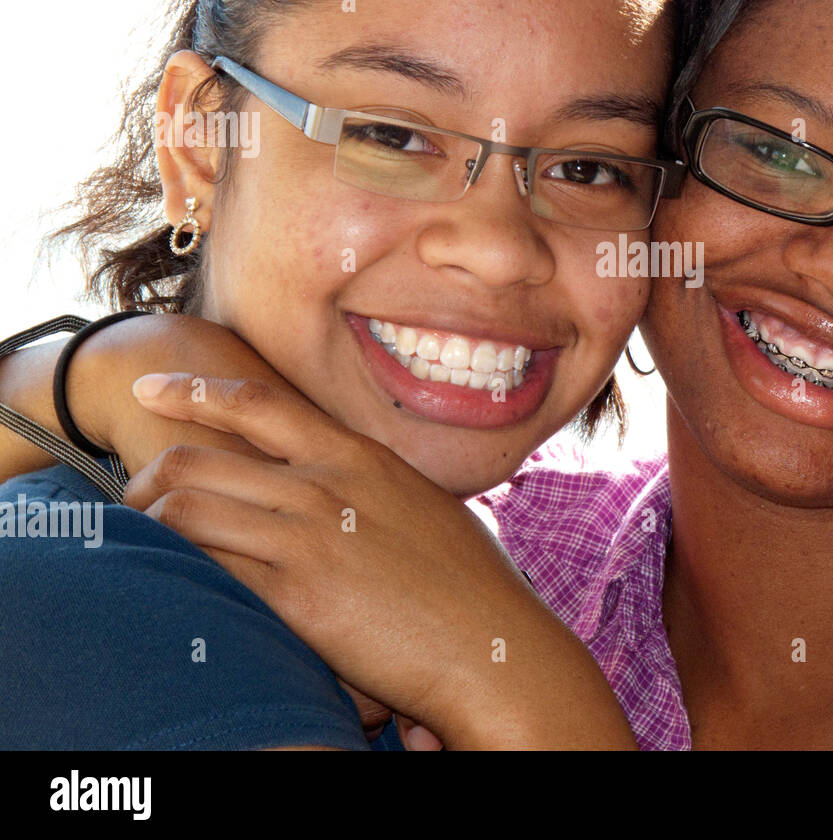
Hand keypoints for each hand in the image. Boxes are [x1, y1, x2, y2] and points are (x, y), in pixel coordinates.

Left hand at [125, 372, 635, 749]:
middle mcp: (327, 486)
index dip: (194, 391)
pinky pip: (205, 568)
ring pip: (186, 508)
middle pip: (200, 455)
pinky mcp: (295, 597)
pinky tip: (167, 580)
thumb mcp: (426, 512)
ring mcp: (308, 539)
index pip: (259, 405)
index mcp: (361, 459)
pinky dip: (171, 568)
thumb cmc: (473, 587)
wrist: (495, 647)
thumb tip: (361, 491)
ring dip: (147, 523)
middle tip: (133, 494)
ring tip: (140, 543)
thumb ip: (380, 492)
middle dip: (147, 472)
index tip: (150, 389)